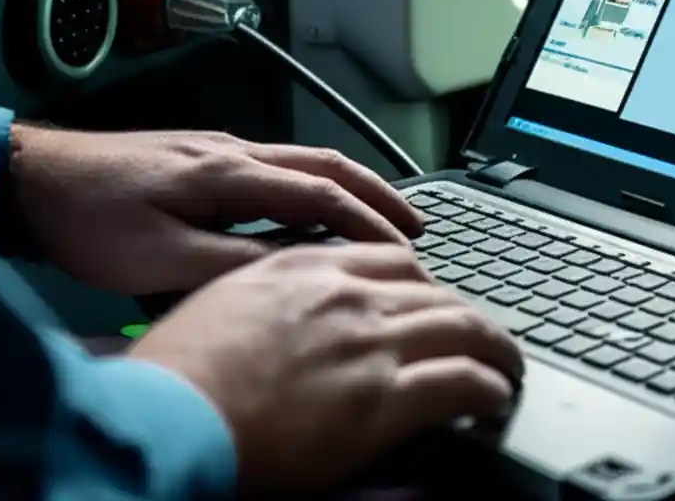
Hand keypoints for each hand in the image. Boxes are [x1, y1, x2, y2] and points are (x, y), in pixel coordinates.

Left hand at [8, 125, 422, 293]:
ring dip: (352, 186)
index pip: (320, 194)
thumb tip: (293, 273)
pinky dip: (317, 185)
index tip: (405, 250)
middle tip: (419, 222)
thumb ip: (230, 266)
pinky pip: (279, 166)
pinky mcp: (201, 157)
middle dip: (380, 192)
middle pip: (326, 163)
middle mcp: (231, 151)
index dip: (369, 223)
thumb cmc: (85, 219)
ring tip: (384, 215)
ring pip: (305, 160)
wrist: (30, 177)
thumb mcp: (156, 260)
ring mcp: (217, 149)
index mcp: (226, 174)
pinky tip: (318, 208)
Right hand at [128, 243, 522, 493]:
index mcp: (307, 267)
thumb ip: (274, 296)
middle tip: (481, 335)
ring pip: (464, 328)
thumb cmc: (177, 372)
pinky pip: (462, 381)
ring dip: (496, 348)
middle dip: (467, 314)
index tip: (433, 298)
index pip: (391, 258)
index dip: (424, 280)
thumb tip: (291, 314)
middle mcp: (348, 296)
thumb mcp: (222, 302)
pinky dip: (489, 388)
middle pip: (436, 291)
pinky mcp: (384, 399)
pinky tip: (496, 397)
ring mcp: (371, 344)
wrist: (168, 415)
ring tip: (506, 366)